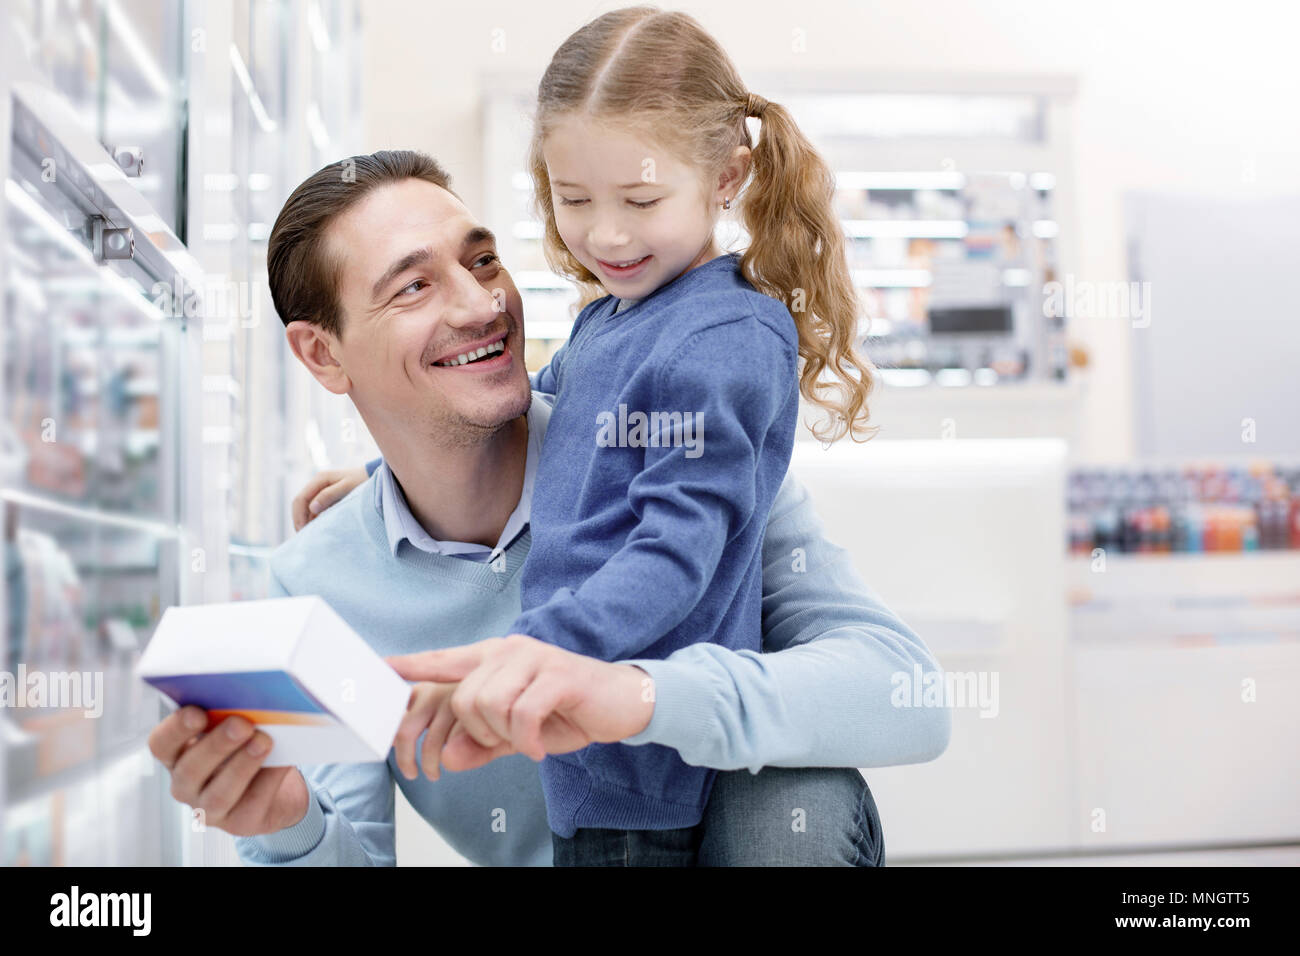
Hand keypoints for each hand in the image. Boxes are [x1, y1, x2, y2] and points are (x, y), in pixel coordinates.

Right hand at [148, 707, 309, 837]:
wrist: (276, 791)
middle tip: (241, 724)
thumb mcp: (236, 731)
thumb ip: (232, 717)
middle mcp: (186, 785)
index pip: (162, 743)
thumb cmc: (247, 751)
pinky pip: (253, 802)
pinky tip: (283, 760)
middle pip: (190, 769)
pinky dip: (269, 778)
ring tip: (263, 741)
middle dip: (217, 745)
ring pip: (219, 793)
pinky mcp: (239, 823)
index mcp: (178, 756)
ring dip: (242, 765)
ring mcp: (209, 809)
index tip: (197, 712)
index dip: (176, 729)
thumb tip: (252, 700)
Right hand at [291, 467, 367, 530]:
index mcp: (320, 479)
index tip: (302, 530)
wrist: (374, 477)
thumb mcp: (347, 487)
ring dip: (305, 520)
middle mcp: (317, 484)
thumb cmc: (362, 481)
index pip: (301, 498)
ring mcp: (321, 490)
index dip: (299, 515)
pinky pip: (314, 509)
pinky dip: (312, 519)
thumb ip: (329, 495)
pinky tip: (315, 529)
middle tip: (303, 535)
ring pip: (306, 507)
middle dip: (299, 519)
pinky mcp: (326, 498)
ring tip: (308, 535)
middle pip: (300, 503)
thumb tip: (312, 508)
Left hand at [385, 635, 654, 766]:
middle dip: (480, 732)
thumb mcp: (518, 736)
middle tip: (509, 741)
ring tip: (527, 739)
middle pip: (463, 698)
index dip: (411, 665)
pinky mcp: (558, 676)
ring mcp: (536, 659)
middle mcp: (511, 650)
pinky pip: (521, 714)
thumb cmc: (569, 712)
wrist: (624, 703)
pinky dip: (527, 741)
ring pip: (488, 704)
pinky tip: (539, 748)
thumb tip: (447, 760)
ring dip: (505, 735)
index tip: (380, 667)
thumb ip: (481, 745)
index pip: (444, 660)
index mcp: (496, 658)